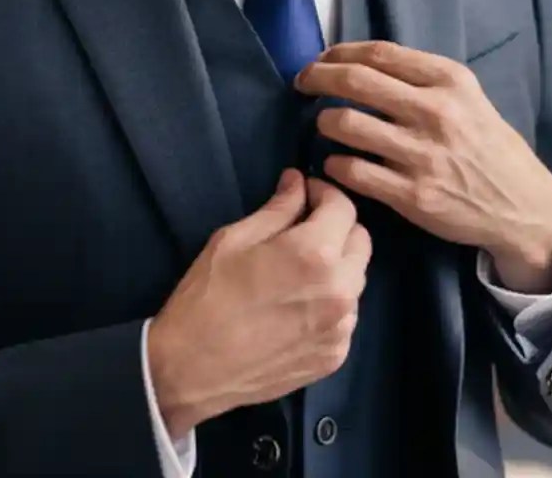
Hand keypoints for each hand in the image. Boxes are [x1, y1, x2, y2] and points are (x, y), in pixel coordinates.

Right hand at [147, 169, 369, 438]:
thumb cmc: (206, 298)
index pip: (344, 208)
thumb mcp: (234, 240)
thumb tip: (298, 183)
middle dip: (338, 228)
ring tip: (300, 273)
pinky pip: (345, 318)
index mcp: (315, 254)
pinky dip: (330, 305)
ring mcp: (341, 328)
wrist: (190, 369)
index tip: (307, 194)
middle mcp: (340, 290)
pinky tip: (298, 308)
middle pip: (361, 243)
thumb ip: (277, 209)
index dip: (325, 194)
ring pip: (356, 282)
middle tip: (306, 229)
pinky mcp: (335, 356)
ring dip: (338, 268)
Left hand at [295, 41, 551, 293]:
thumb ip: (422, 80)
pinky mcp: (411, 195)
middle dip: (317, 78)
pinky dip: (333, 164)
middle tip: (302, 84)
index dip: (338, 53)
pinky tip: (335, 163)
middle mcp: (435, 112)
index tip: (321, 60)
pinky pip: (351, 171)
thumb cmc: (487, 146)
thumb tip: (361, 64)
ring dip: (323, 123)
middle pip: (355, 81)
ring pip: (345, 125)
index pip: (378, 53)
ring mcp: (422, 155)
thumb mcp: (468, 99)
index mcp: (450, 81)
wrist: (520, 205)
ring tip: (325, 127)